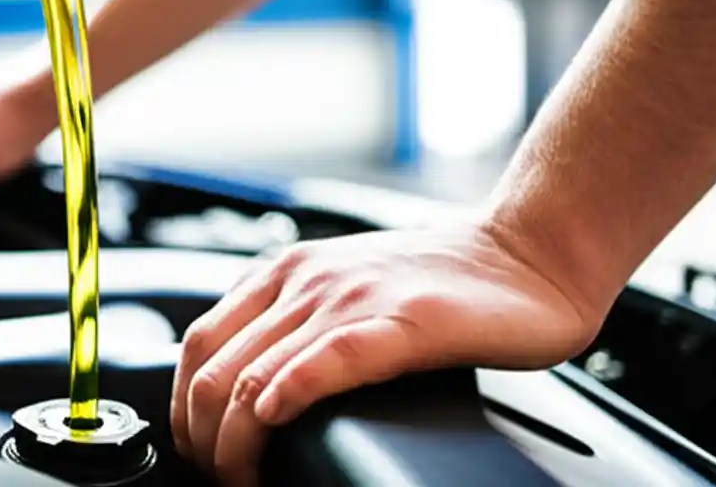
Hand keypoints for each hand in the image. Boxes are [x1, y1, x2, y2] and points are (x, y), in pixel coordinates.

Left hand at [171, 224, 606, 486]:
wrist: (530, 252)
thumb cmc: (444, 282)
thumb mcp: (344, 290)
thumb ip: (296, 325)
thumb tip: (247, 392)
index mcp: (284, 273)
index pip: (197, 346)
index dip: (186, 411)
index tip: (202, 454)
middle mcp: (304, 280)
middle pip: (212, 369)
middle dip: (203, 441)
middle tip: (223, 480)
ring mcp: (350, 298)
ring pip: (252, 374)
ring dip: (234, 443)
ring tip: (246, 481)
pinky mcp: (403, 322)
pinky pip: (326, 359)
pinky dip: (289, 393)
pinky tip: (278, 421)